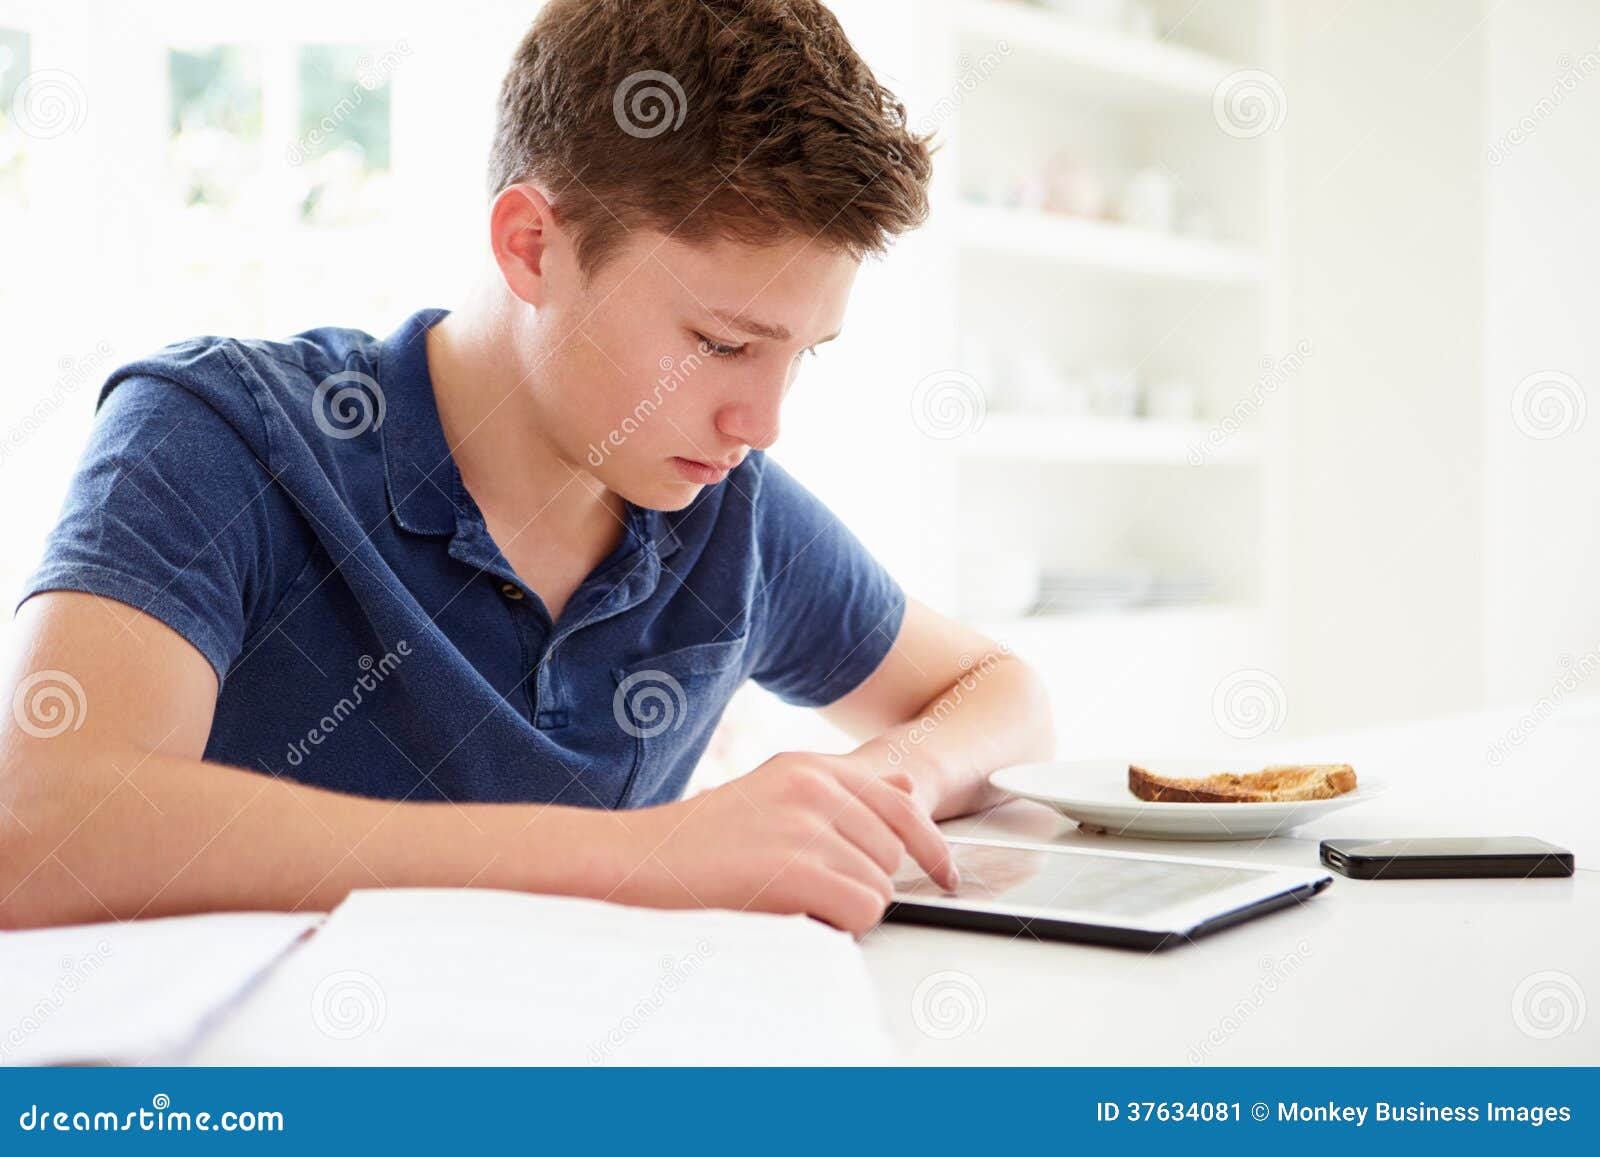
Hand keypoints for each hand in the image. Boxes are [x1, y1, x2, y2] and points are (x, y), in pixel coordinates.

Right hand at [620, 750, 959, 934]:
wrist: (637, 864)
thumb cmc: (700, 842)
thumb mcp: (776, 795)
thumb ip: (844, 791)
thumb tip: (906, 782)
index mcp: (809, 767)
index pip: (902, 802)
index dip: (932, 846)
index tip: (947, 874)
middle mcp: (814, 787)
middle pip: (893, 854)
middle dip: (864, 884)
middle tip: (813, 894)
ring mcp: (806, 825)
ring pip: (879, 887)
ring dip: (846, 908)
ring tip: (791, 901)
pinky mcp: (797, 869)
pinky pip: (862, 911)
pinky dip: (839, 927)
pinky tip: (795, 915)